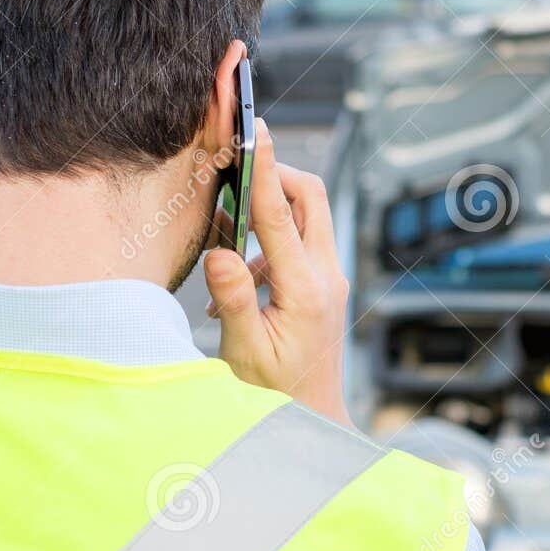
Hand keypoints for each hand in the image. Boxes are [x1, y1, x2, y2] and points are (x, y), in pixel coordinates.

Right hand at [204, 120, 351, 424]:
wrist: (314, 423)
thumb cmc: (276, 397)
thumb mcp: (246, 353)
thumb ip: (233, 301)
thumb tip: (219, 254)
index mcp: (305, 290)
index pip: (281, 213)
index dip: (265, 166)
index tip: (255, 127)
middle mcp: (325, 277)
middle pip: (309, 197)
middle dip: (275, 175)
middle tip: (237, 170)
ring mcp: (330, 280)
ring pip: (306, 217)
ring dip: (268, 214)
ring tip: (226, 245)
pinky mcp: (325, 287)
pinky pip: (300, 245)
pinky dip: (269, 245)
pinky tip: (237, 284)